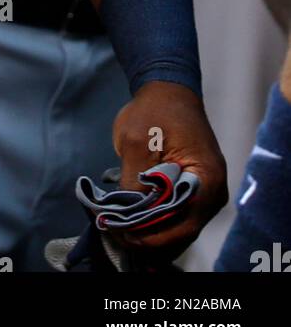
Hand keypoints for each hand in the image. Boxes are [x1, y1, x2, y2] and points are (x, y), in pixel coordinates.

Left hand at [111, 81, 227, 260]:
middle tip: (113, 233)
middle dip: (148, 237)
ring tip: (118, 227)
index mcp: (206, 180)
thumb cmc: (154, 110)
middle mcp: (213, 193)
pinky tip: (130, 219)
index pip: (182, 224)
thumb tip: (127, 216)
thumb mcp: (136, 142)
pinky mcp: (195, 192)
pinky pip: (177, 216)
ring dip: (150, 231)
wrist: (168, 89)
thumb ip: (135, 181)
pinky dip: (156, 221)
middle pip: (181, 231)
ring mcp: (206, 194)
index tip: (120, 233)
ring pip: (178, 227)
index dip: (150, 235)